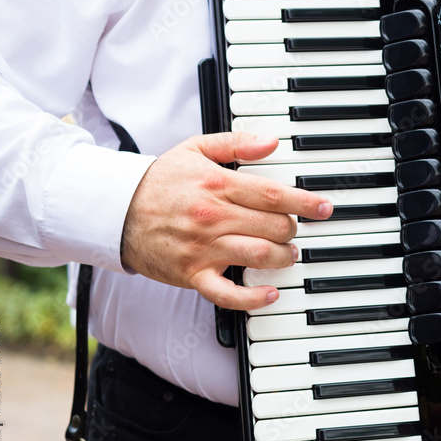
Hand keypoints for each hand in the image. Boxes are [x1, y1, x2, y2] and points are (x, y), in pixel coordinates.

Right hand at [121, 132, 331, 310]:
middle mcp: (213, 217)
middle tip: (293, 229)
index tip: (324, 207)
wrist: (116, 210)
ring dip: (282, 257)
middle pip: (273, 226)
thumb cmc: (161, 181)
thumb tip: (271, 142)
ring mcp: (203, 248)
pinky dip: (253, 298)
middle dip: (292, 229)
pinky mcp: (192, 274)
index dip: (305, 202)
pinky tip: (271, 293)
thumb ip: (236, 143)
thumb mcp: (196, 149)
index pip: (274, 195)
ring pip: (259, 256)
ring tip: (287, 253)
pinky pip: (227, 294)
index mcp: (218, 185)